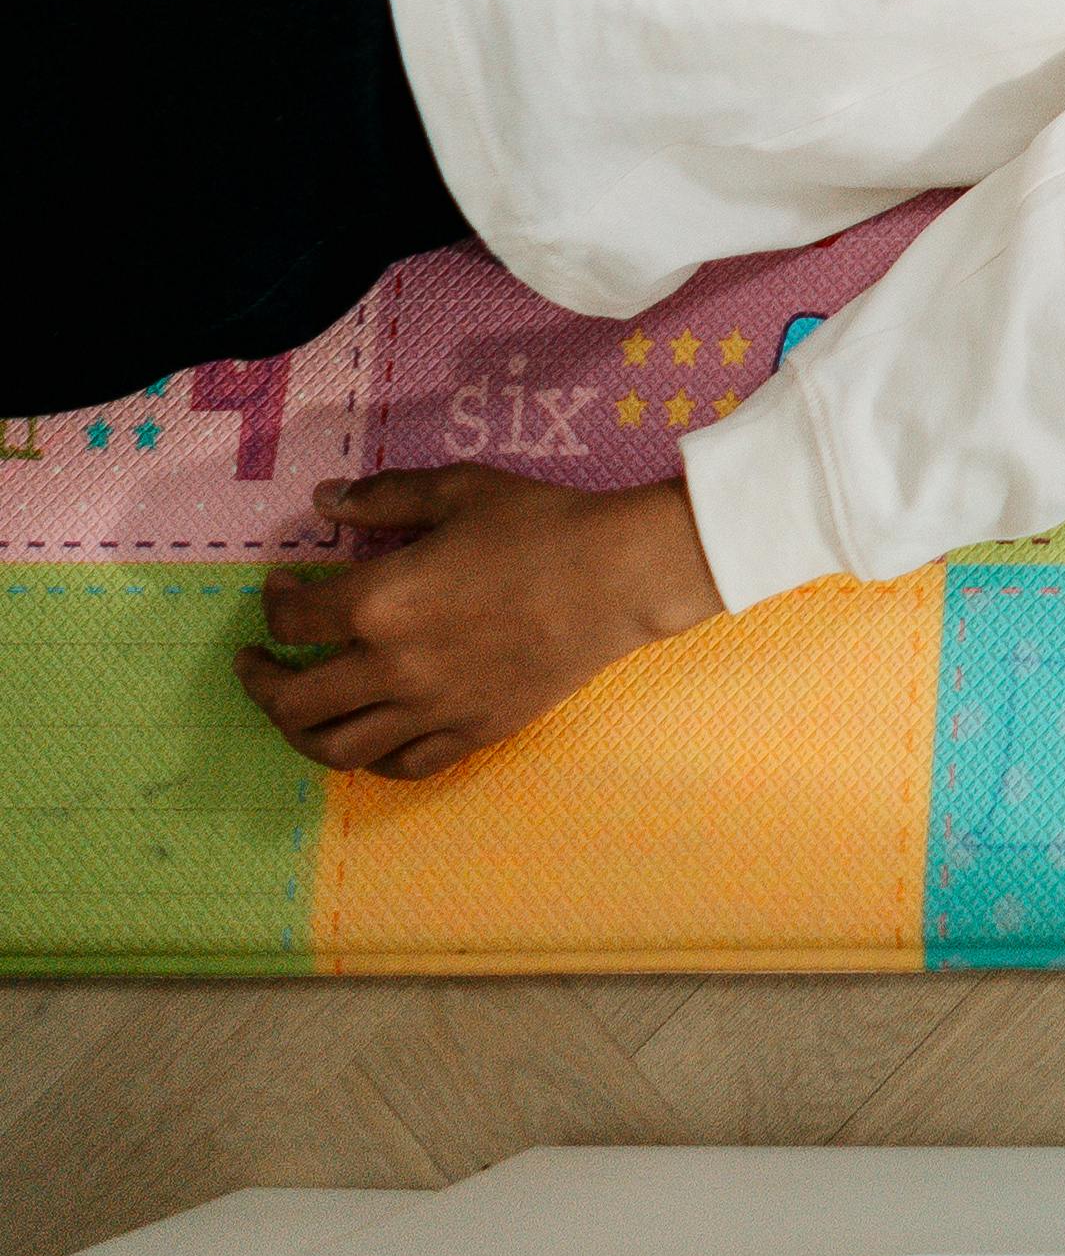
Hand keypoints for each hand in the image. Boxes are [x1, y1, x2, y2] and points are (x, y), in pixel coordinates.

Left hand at [240, 467, 719, 779]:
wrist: (614, 578)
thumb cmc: (537, 523)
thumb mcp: (457, 490)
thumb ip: (383, 497)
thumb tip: (324, 502)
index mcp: (380, 603)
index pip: (295, 619)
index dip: (275, 603)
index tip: (279, 588)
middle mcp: (391, 668)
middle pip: (296, 701)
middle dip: (262, 684)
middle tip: (258, 665)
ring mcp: (429, 710)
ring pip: (337, 749)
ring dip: (300, 733)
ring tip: (295, 713)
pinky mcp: (468, 733)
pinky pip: (400, 765)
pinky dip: (370, 758)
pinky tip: (367, 737)